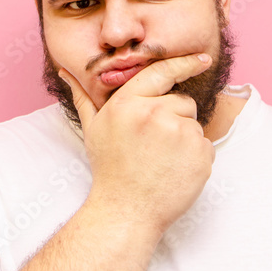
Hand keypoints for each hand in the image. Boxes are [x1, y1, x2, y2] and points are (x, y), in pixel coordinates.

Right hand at [59, 53, 216, 235]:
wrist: (126, 211)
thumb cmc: (109, 169)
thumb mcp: (92, 129)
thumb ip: (83, 97)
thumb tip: (65, 71)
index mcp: (128, 103)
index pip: (162, 72)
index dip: (185, 63)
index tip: (203, 58)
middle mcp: (154, 113)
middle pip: (183, 101)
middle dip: (174, 118)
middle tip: (154, 146)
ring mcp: (179, 133)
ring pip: (194, 124)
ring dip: (184, 139)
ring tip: (162, 160)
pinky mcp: (199, 154)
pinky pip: (206, 145)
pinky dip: (195, 158)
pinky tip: (175, 171)